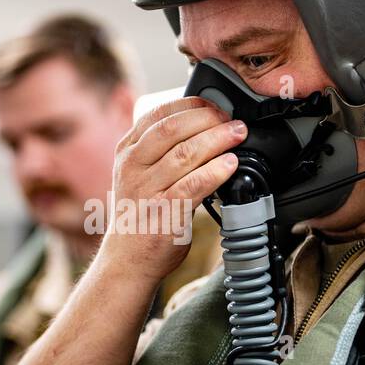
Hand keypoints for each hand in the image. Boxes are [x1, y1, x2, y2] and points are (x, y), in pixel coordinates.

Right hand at [99, 97, 244, 283]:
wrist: (127, 259)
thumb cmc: (140, 213)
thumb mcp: (138, 174)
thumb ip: (160, 150)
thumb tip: (205, 126)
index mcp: (127, 151)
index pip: (158, 114)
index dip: (191, 104)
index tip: (214, 105)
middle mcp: (133, 167)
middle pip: (173, 129)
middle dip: (209, 119)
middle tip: (232, 121)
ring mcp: (147, 189)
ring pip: (186, 153)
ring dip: (218, 140)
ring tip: (238, 135)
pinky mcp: (166, 212)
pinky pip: (195, 184)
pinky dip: (216, 170)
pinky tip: (231, 164)